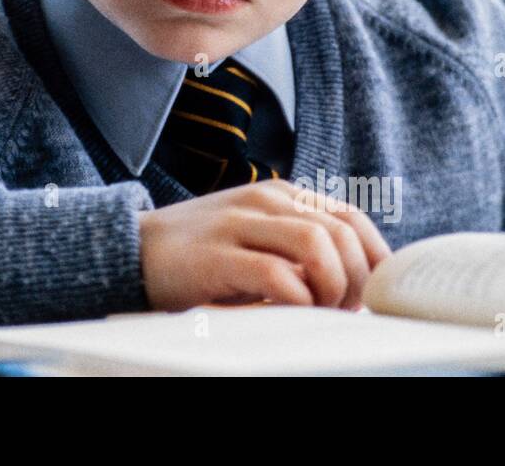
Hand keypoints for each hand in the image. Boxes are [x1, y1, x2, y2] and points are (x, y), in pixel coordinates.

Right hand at [136, 178, 391, 312]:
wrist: (132, 250)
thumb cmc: (202, 254)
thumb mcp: (257, 238)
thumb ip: (298, 246)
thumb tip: (356, 283)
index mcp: (280, 195)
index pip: (352, 217)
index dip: (373, 258)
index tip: (368, 293)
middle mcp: (264, 200)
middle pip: (342, 232)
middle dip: (357, 279)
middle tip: (343, 309)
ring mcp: (239, 224)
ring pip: (317, 244)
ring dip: (332, 286)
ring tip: (319, 309)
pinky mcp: (216, 256)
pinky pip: (276, 274)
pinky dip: (296, 298)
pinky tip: (288, 310)